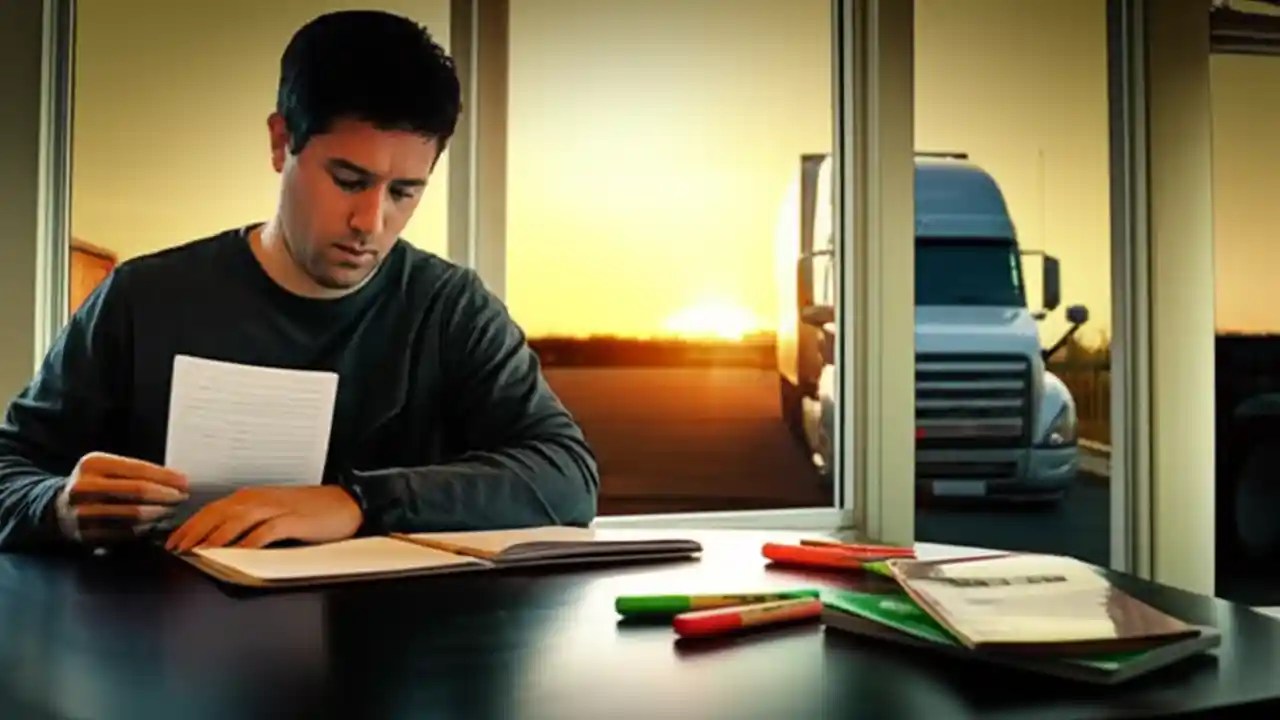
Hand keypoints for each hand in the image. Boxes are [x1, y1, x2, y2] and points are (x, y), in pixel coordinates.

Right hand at [59, 452, 188, 544]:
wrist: (58, 507)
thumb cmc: (94, 482)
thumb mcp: (107, 467)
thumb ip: (137, 471)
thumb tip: (177, 480)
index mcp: (92, 464)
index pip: (139, 470)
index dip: (166, 477)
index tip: (185, 482)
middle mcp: (84, 487)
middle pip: (138, 493)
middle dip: (167, 496)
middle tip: (183, 497)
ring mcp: (83, 513)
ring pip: (134, 515)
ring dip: (160, 513)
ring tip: (172, 509)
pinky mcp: (86, 535)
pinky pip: (126, 532)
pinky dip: (146, 528)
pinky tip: (156, 523)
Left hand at [164, 485, 361, 552]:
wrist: (347, 503)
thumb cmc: (312, 510)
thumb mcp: (274, 511)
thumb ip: (249, 522)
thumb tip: (220, 539)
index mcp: (252, 497)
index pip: (212, 509)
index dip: (190, 525)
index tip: (173, 542)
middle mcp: (260, 499)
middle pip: (218, 513)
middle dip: (194, 531)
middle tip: (177, 549)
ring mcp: (276, 508)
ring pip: (237, 519)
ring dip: (215, 536)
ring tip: (198, 551)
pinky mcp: (293, 520)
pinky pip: (265, 531)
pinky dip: (248, 541)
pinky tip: (236, 553)